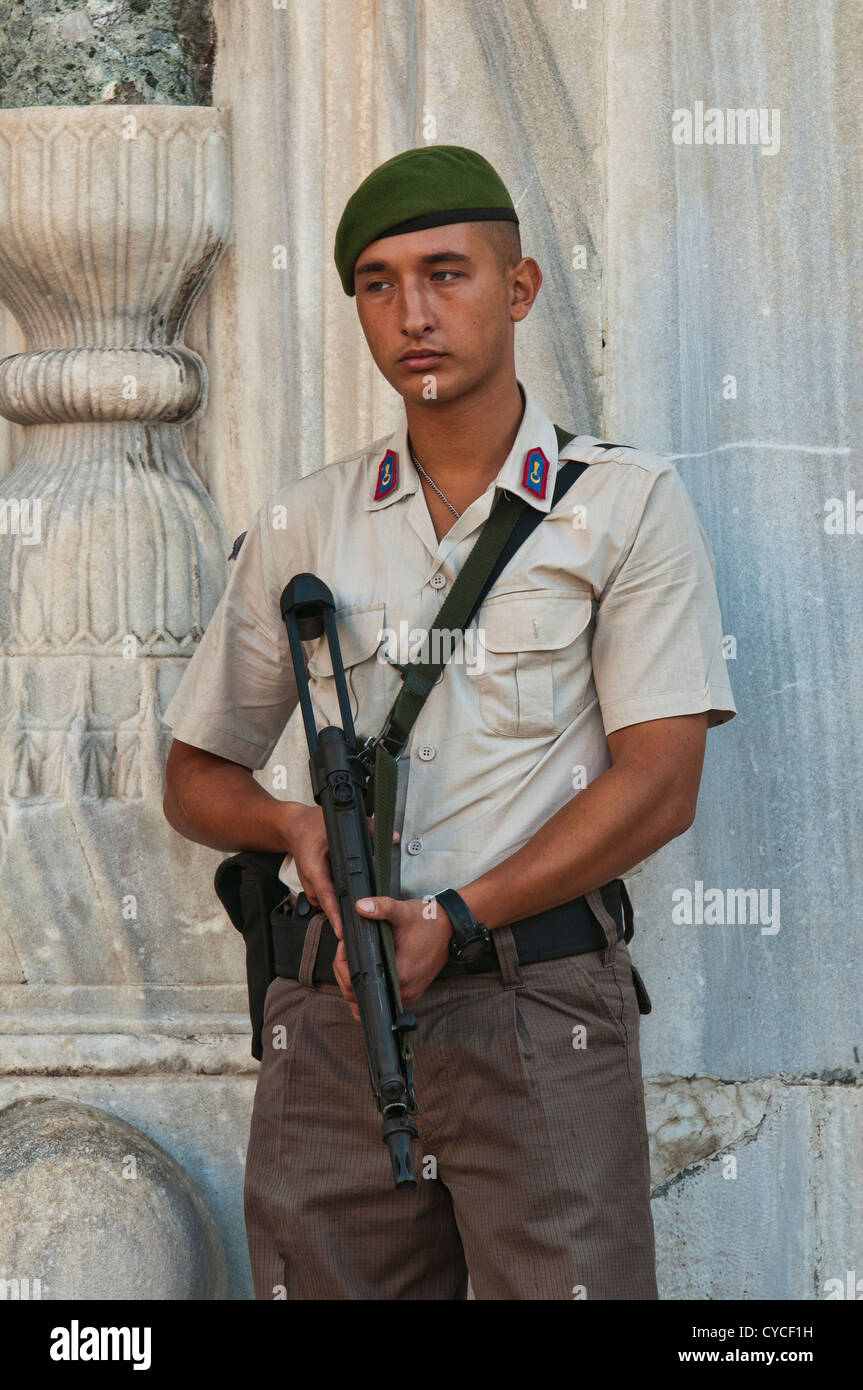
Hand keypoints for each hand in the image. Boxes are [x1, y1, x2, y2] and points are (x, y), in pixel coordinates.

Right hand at [285, 804, 398, 939]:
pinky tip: (351, 897)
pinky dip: (339, 900)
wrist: (292, 827)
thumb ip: (368, 828)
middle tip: (364, 924)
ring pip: (329, 905)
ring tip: (361, 911)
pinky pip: (328, 900)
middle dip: (346, 915)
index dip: (336, 914)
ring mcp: (310, 887)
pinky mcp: (314, 889)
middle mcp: (310, 881)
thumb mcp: (338, 822)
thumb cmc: (311, 825)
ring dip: (343, 908)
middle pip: (329, 905)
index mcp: (314, 868)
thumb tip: (394, 837)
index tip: (343, 929)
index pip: (327, 895)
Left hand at [333, 896, 451, 1020]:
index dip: (343, 966)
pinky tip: (365, 973)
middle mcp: (403, 991)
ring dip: (355, 985)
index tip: (345, 946)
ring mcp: (407, 995)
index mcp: (399, 974)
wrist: (451, 928)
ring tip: (353, 962)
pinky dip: (369, 990)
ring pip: (368, 1003)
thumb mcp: (403, 911)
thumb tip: (360, 906)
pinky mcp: (409, 993)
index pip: (357, 985)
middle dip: (345, 974)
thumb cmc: (428, 922)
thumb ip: (382, 908)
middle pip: (358, 997)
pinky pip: (382, 1001)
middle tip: (346, 951)